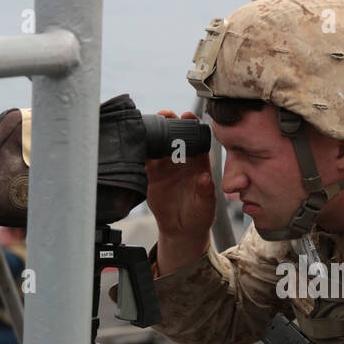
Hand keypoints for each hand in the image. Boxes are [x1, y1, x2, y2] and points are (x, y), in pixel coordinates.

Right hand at [148, 111, 215, 272]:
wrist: (182, 230)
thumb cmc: (199, 216)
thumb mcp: (206, 206)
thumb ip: (206, 191)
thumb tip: (205, 178)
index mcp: (199, 163)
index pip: (197, 139)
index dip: (192, 125)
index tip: (188, 115)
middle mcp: (182, 161)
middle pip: (176, 135)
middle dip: (171, 121)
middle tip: (165, 114)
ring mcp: (166, 166)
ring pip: (159, 143)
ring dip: (154, 132)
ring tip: (149, 125)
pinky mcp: (152, 175)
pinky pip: (145, 158)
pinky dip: (140, 151)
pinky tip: (137, 144)